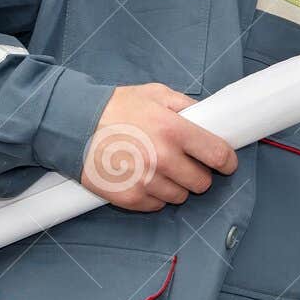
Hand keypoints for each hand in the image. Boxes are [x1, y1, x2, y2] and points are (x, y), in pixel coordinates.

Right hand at [81, 83, 237, 210]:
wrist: (72, 126)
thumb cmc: (114, 108)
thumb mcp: (154, 94)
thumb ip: (186, 105)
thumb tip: (210, 118)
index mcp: (174, 130)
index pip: (218, 155)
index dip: (227, 162)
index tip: (226, 163)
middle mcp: (163, 158)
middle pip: (202, 183)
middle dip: (197, 173)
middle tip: (183, 162)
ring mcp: (146, 181)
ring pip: (180, 196)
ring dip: (175, 185)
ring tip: (157, 167)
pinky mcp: (130, 198)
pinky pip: (157, 205)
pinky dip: (154, 195)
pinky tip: (142, 177)